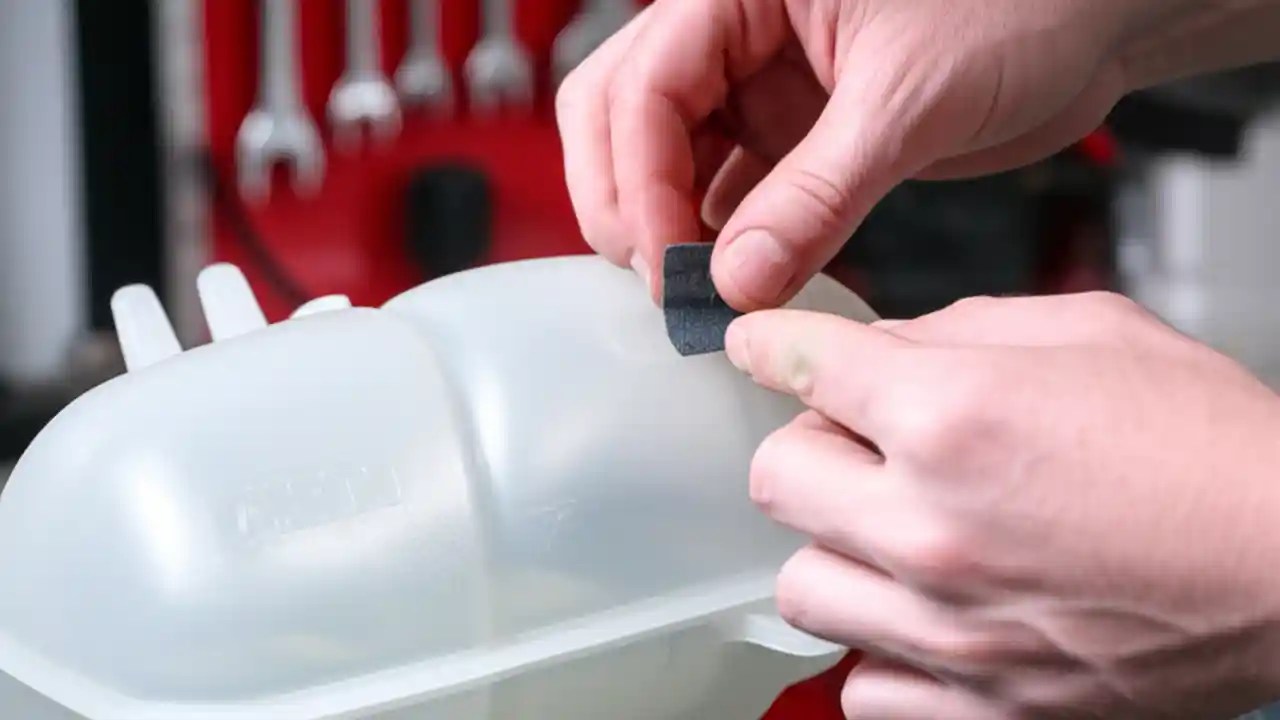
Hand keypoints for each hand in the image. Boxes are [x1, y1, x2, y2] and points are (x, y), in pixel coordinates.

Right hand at [555, 0, 1278, 309]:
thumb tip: (737, 280)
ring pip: (667, 161)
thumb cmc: (1022, 5)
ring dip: (673, 231)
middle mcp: (736, 31)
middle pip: (622, 116)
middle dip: (630, 202)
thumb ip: (815, 192)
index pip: (643, 84)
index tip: (670, 263)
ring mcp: (760, 85)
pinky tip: (744, 284)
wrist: (1094, 21)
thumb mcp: (908, 97)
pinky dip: (727, 242)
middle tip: (667, 283)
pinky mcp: (795, 134)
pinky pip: (730, 192)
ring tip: (704, 298)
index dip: (640, 179)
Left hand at [724, 292, 1279, 718]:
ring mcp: (949, 629)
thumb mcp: (1089, 333)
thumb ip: (956, 331)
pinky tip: (923, 613)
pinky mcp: (980, 707)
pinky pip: (861, 686)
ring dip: (834, 550)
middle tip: (856, 443)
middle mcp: (931, 526)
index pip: (796, 365)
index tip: (761, 349)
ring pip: (800, 587)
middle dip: (808, 446)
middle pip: (774, 479)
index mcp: (952, 415)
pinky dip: (878, 647)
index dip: (769, 346)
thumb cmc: (1211, 449)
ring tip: (893, 533)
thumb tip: (872, 348)